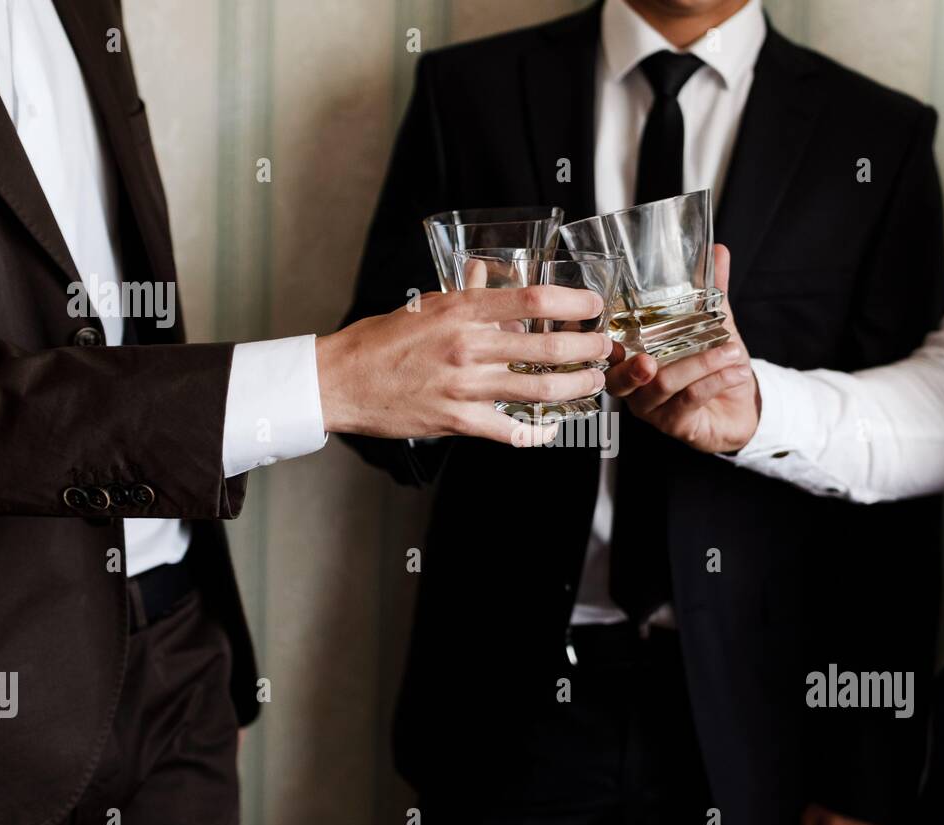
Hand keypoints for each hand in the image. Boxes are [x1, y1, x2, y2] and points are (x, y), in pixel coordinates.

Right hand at [317, 287, 610, 443]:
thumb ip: (463, 293)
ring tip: (591, 383)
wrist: (340, 381)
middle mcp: (467, 347)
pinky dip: (535, 431)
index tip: (593, 304)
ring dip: (574, 386)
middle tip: (603, 347)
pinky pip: (509, 430)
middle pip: (545, 346)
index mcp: (460, 312)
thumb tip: (488, 274)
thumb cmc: (379, 341)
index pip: (530, 299)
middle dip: (586, 347)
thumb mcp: (424, 306)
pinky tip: (552, 428)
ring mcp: (463, 386)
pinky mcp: (456, 420)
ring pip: (537, 388)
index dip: (571, 301)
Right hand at [605, 244, 759, 452]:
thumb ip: (712, 292)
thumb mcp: (712, 326)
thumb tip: (719, 251)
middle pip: (618, 380)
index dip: (601, 342)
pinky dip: (716, 380)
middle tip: (650, 359)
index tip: (608, 324)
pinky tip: (737, 369)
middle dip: (633, 368)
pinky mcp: (676, 424)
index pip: (606, 351)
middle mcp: (633, 387)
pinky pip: (691, 399)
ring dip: (700, 364)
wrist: (742, 407)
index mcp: (631, 358)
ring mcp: (652, 409)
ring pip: (663, 384)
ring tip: (731, 350)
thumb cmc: (715, 367)